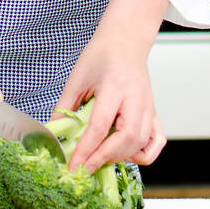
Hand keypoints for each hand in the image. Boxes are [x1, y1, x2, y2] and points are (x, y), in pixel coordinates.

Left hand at [53, 32, 166, 172]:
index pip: (100, 127)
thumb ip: (64, 108)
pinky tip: (125, 152)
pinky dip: (143, 154)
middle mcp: (136, 99)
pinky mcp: (154, 112)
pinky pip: (156, 142)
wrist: (125, 41)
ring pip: (141, 144)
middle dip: (103, 158)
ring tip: (100, 157)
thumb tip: (53, 134)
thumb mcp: (77, 79)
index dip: (85, 151)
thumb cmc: (101, 56)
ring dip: (120, 157)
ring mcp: (149, 107)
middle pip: (126, 139)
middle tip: (85, 166)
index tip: (73, 166)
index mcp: (114, 87)